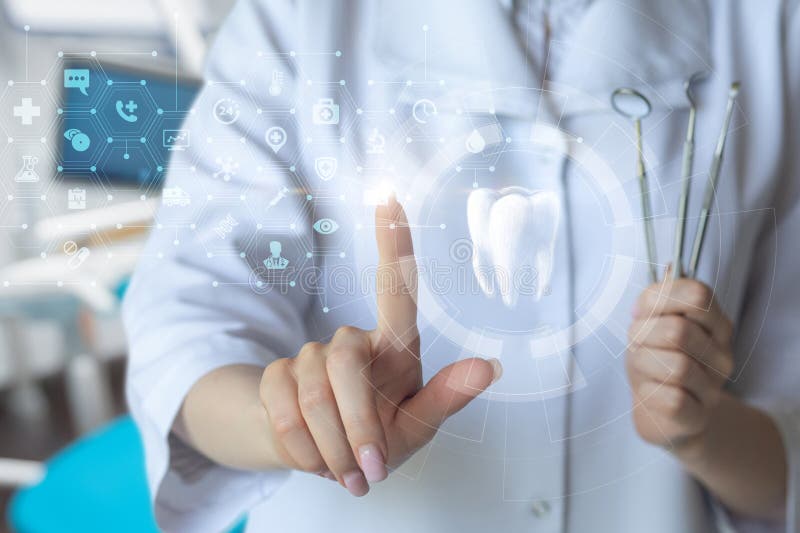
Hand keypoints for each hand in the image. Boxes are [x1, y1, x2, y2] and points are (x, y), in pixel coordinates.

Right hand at [259, 197, 501, 495]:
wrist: (324, 460)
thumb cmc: (380, 439)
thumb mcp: (418, 427)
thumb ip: (447, 398)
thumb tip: (491, 366)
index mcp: (396, 347)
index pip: (396, 286)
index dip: (392, 240)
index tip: (389, 193)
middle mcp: (353, 341)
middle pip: (345, 362)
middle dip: (356, 424)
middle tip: (367, 471)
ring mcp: (311, 355)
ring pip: (312, 392)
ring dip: (331, 447)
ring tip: (346, 469)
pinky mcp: (277, 375)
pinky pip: (282, 408)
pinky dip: (302, 449)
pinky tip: (316, 459)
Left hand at [626, 276, 733, 458]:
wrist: (660, 412)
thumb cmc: (653, 359)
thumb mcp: (649, 322)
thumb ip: (658, 296)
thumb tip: (670, 267)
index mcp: (713, 322)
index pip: (697, 294)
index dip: (659, 299)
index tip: (642, 313)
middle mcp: (722, 353)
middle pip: (678, 329)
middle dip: (643, 336)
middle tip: (639, 346)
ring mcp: (714, 386)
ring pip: (674, 366)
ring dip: (643, 365)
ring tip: (645, 370)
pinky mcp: (698, 416)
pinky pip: (670, 399)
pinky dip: (649, 393)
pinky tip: (651, 393)